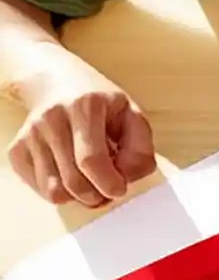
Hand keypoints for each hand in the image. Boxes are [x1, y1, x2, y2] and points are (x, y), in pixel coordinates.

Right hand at [6, 45, 155, 205]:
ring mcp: (31, 134)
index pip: (91, 160)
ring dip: (78, 196)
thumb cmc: (100, 103)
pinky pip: (38, 188)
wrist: (58, 82)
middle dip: (96, 195)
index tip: (119, 189)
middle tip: (107, 190)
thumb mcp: (131, 115)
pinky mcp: (17, 148)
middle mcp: (52, 119)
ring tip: (90, 180)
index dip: (109, 184)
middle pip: (72, 180)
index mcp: (85, 107)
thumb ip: (140, 148)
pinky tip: (70, 174)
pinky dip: (59, 191)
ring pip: (54, 190)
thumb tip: (128, 177)